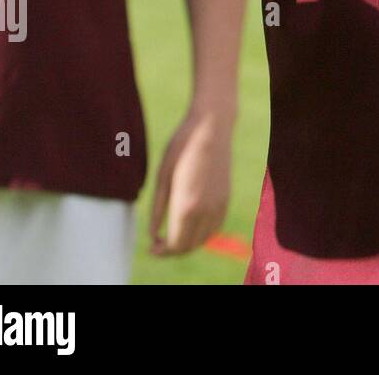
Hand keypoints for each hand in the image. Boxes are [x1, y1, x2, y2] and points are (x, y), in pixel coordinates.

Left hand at [148, 105, 234, 256]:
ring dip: (189, 243)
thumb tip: (153, 234)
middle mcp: (207, 210)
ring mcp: (220, 204)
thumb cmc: (182, 147)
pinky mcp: (227, 197)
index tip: (151, 247)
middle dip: (174, 250)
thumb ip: (158, 210)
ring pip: (205, 238)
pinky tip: (192, 224)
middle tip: (159, 244)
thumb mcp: (162, 177)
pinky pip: (215, 226)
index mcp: (187, 206)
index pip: (176, 245)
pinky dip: (203, 233)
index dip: (162, 251)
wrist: (212, 127)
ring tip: (173, 235)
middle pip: (190, 245)